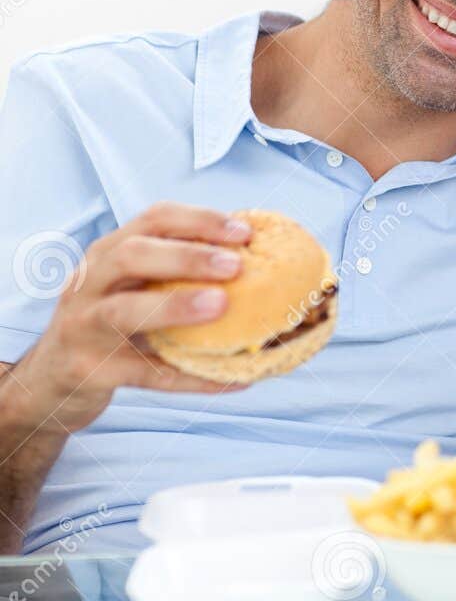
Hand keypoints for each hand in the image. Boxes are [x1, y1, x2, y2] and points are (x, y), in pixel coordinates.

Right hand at [5, 203, 254, 435]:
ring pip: (122, 311)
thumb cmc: (107, 324)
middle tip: (235, 266)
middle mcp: (89, 283)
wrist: (50, 379)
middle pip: (131, 255)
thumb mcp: (130, 286)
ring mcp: (83, 327)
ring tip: (220, 306)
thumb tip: (259, 265)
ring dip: (175, 307)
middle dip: (186, 256)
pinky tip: (233, 380)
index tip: (245, 232)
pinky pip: (144, 374)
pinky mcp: (88, 370)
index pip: (152, 220)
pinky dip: (190, 377)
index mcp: (107, 254)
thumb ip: (174, 272)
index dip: (200, 221)